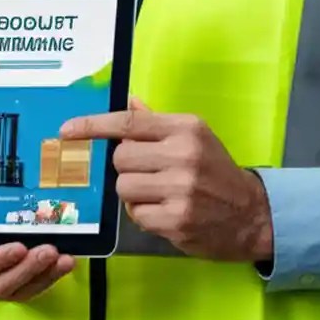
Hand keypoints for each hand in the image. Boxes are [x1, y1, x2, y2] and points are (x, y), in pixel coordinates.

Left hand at [60, 98, 273, 262]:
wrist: (252, 215)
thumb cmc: (216, 172)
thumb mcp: (195, 138)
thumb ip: (157, 123)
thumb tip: (129, 99)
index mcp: (185, 128)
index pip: (128, 122)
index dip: (93, 126)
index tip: (67, 130)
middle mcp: (183, 154)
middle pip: (120, 158)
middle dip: (128, 168)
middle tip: (151, 174)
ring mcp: (181, 189)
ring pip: (123, 187)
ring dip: (134, 194)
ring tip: (159, 195)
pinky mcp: (177, 219)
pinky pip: (136, 214)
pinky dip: (145, 216)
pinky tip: (167, 213)